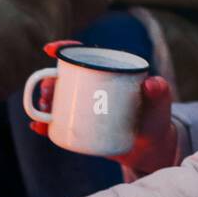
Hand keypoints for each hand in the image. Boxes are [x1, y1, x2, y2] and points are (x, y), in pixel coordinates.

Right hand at [30, 40, 177, 176]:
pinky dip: (44, 125)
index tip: (50, 50)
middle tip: (48, 89)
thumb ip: (160, 91)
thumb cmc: (156, 119)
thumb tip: (150, 83)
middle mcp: (92, 89)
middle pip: (64, 80)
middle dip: (48, 80)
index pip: (84, 56)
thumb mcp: (161, 103)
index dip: (65, 49)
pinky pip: (57, 125)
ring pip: (58, 101)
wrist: (150, 147)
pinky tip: (37, 126)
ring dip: (43, 101)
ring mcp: (84, 110)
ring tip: (45, 107)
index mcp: (107, 73)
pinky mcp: (80, 128)